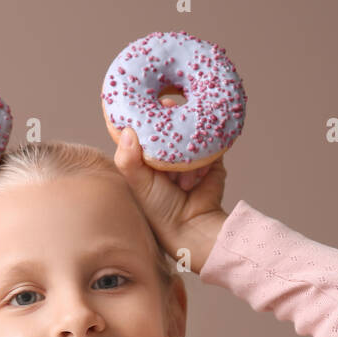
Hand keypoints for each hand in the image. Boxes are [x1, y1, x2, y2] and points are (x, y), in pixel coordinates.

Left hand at [113, 126, 228, 272]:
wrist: (192, 227)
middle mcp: (168, 155)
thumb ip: (127, 157)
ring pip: (190, 136)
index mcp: (147, 159)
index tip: (150, 109)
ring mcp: (190, 156)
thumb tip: (126, 130)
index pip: (145, 130)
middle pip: (170, 127)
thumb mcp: (137, 183)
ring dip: (186, 155)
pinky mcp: (211, 159)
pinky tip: (197, 178)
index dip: (147, 119)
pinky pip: (211, 145)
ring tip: (181, 183)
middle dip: (170, 134)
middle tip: (169, 148)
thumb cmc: (158, 209)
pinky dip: (204, 159)